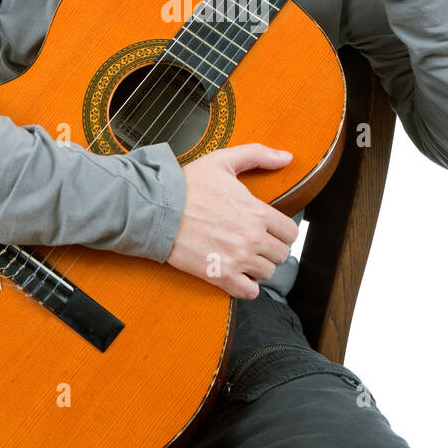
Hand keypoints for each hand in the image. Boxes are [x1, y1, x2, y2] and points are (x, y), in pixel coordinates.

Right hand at [166, 143, 299, 298]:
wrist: (157, 209)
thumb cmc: (188, 184)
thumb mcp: (223, 161)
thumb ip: (259, 155)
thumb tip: (287, 157)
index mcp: (258, 212)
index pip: (291, 233)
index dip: (281, 231)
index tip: (269, 230)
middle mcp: (252, 238)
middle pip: (281, 255)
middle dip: (270, 249)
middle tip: (253, 243)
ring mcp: (237, 259)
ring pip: (267, 273)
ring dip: (257, 267)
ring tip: (242, 257)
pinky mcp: (219, 275)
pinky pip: (249, 292)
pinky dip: (246, 286)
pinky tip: (236, 274)